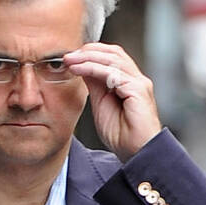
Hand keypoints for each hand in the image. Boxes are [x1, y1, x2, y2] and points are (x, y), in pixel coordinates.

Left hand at [62, 43, 161, 161]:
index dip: (90, 53)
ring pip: (113, 59)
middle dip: (87, 51)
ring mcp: (139, 83)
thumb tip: (83, 68)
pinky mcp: (138, 90)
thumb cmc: (122, 135)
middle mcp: (136, 79)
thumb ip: (95, 86)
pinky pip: (113, 73)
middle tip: (66, 55)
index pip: (111, 56)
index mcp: (129, 81)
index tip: (70, 57)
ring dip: (87, 57)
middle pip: (113, 52)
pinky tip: (78, 70)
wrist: (137, 153)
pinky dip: (93, 68)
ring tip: (69, 60)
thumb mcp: (101, 104)